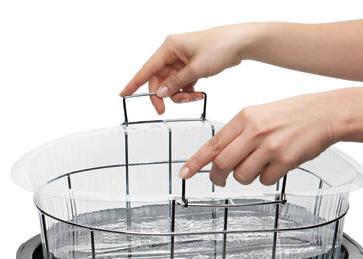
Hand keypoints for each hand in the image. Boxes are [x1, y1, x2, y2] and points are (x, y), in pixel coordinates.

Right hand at [119, 25, 250, 112]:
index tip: (123, 94)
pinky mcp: (190, 68)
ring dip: (180, 95)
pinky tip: (198, 92)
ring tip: (193, 97)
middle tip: (165, 110)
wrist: (239, 44)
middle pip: (159, 80)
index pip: (147, 68)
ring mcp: (181, 61)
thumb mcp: (196, 69)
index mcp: (169, 47)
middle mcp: (173, 53)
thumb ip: (176, 83)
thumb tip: (160, 93)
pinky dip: (188, 92)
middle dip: (164, 96)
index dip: (134, 83)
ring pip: (171, 85)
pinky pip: (182, 84)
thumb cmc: (219, 47)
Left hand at [180, 91, 343, 185]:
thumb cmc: (292, 114)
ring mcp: (270, 146)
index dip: (196, 162)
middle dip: (217, 177)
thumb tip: (219, 156)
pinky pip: (264, 181)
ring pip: (242, 176)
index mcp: (245, 117)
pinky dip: (266, 178)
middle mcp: (255, 131)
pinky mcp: (284, 160)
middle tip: (219, 181)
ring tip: (259, 165)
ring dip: (245, 177)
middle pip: (223, 164)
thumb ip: (238, 133)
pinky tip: (276, 165)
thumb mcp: (259, 114)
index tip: (184, 173)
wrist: (325, 114)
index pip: (213, 144)